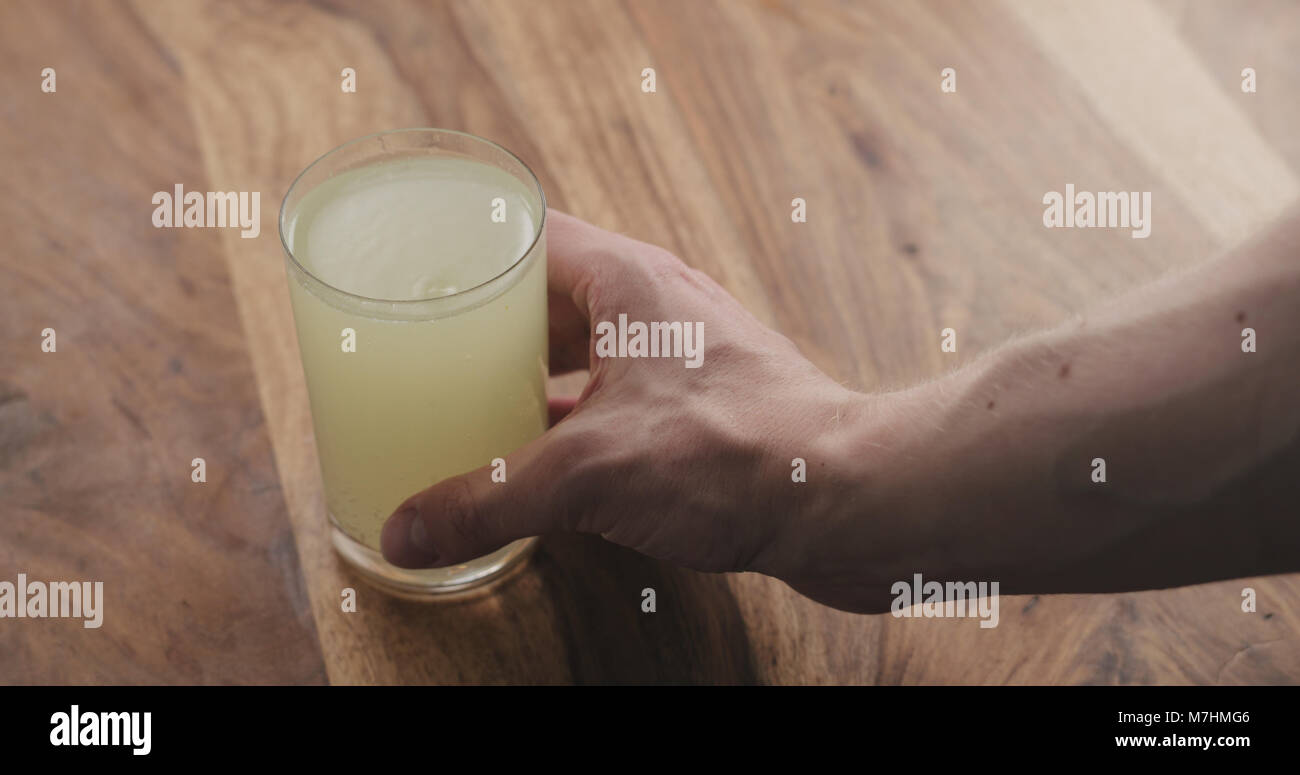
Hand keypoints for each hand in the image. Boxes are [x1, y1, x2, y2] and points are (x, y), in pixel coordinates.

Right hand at [381, 210, 868, 597]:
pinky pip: (618, 404)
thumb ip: (488, 499)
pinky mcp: (704, 411)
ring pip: (588, 355)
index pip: (530, 234)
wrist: (847, 501)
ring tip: (469, 409)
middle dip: (491, 327)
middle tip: (428, 354)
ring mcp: (684, 360)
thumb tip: (407, 530)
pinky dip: (574, 427)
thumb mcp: (587, 473)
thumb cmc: (739, 453)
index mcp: (628, 282)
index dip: (471, 250)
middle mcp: (657, 308)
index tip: (418, 275)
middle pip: (552, 298)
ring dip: (532, 380)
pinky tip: (540, 463)